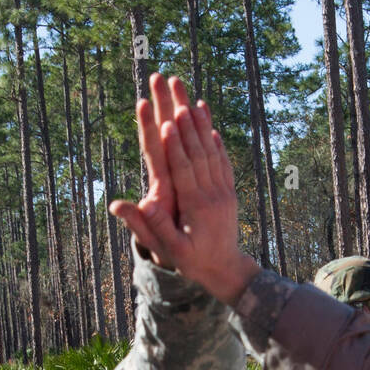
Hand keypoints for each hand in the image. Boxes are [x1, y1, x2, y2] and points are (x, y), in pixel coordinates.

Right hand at [109, 75, 258, 305]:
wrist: (226, 270)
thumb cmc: (192, 262)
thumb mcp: (170, 251)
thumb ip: (154, 227)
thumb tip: (139, 204)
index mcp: (196, 206)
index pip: (184, 169)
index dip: (175, 145)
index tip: (167, 120)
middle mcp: (212, 194)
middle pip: (199, 153)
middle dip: (187, 124)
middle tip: (177, 99)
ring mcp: (224, 192)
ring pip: (213, 153)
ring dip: (203, 126)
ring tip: (193, 101)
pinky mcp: (229, 193)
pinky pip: (224, 162)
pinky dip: (217, 143)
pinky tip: (211, 126)